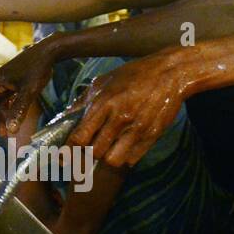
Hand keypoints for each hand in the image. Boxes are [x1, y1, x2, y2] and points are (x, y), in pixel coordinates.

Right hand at [0, 44, 55, 134]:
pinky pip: (8, 97)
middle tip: (5, 134)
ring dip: (4, 114)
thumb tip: (11, 130)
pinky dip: (10, 107)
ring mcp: (6, 81)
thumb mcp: (28, 92)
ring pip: (1, 102)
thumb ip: (18, 111)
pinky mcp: (14, 81)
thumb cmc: (37, 69)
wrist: (48, 51)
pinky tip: (15, 115)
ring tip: (10, 128)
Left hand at [66, 52, 188, 167]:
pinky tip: (125, 146)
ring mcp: (137, 128)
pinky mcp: (152, 136)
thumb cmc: (133, 75)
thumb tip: (65, 118)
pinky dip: (126, 156)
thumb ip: (83, 101)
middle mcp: (119, 117)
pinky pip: (132, 159)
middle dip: (89, 154)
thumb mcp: (103, 82)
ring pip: (113, 160)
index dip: (68, 151)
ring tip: (108, 149)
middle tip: (89, 149)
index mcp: (104, 103)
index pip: (79, 137)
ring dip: (108, 157)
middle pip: (95, 152)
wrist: (170, 73)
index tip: (64, 157)